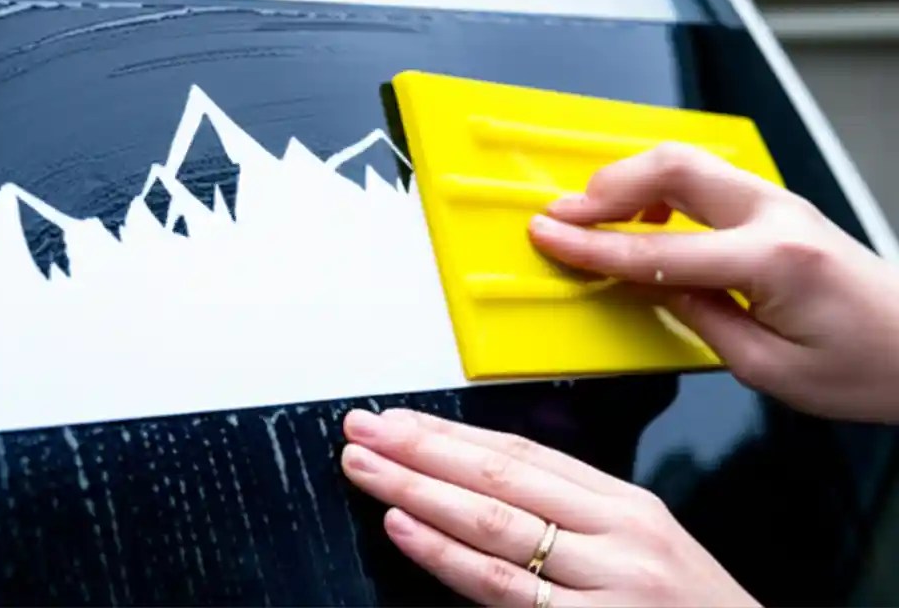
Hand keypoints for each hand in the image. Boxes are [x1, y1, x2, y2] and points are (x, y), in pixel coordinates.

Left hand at [340, 408, 756, 606]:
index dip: (450, 433)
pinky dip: (447, 556)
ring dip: (418, 492)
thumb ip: (576, 513)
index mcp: (626, 503)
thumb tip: (484, 480)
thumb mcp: (644, 546)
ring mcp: (605, 582)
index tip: (397, 419)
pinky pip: (503, 588)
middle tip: (362, 431)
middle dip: (420, 450)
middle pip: (499, 476)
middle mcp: (617, 534)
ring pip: (493, 523)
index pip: (521, 453)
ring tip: (367, 471)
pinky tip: (406, 529)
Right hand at [528, 141, 898, 422]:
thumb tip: (646, 285)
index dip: (592, 244)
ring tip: (594, 213)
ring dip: (632, 180)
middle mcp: (778, 216)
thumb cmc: (865, 370)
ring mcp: (781, 202)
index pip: (658, 249)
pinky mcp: (780, 207)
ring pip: (688, 161)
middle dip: (607, 186)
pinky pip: (707, 177)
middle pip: (673, 168)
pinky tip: (646, 216)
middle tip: (562, 213)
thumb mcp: (767, 368)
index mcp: (773, 260)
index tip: (548, 235)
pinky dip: (662, 186)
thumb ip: (699, 318)